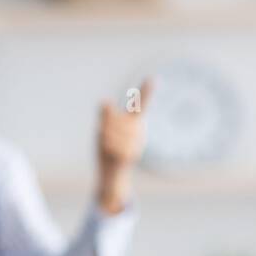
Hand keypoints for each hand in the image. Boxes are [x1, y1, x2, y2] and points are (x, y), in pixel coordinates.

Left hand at [95, 77, 152, 212]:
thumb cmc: (108, 149)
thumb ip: (106, 115)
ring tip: (107, 147)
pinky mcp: (128, 155)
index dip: (146, 92)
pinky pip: (109, 143)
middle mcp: (138, 131)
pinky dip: (103, 146)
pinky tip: (108, 152)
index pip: (140, 105)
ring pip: (109, 131)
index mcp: (134, 123)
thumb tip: (105, 102)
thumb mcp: (103, 130)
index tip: (153, 78)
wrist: (113, 177)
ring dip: (102, 138)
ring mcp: (134, 143)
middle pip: (113, 118)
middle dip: (104, 126)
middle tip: (105, 138)